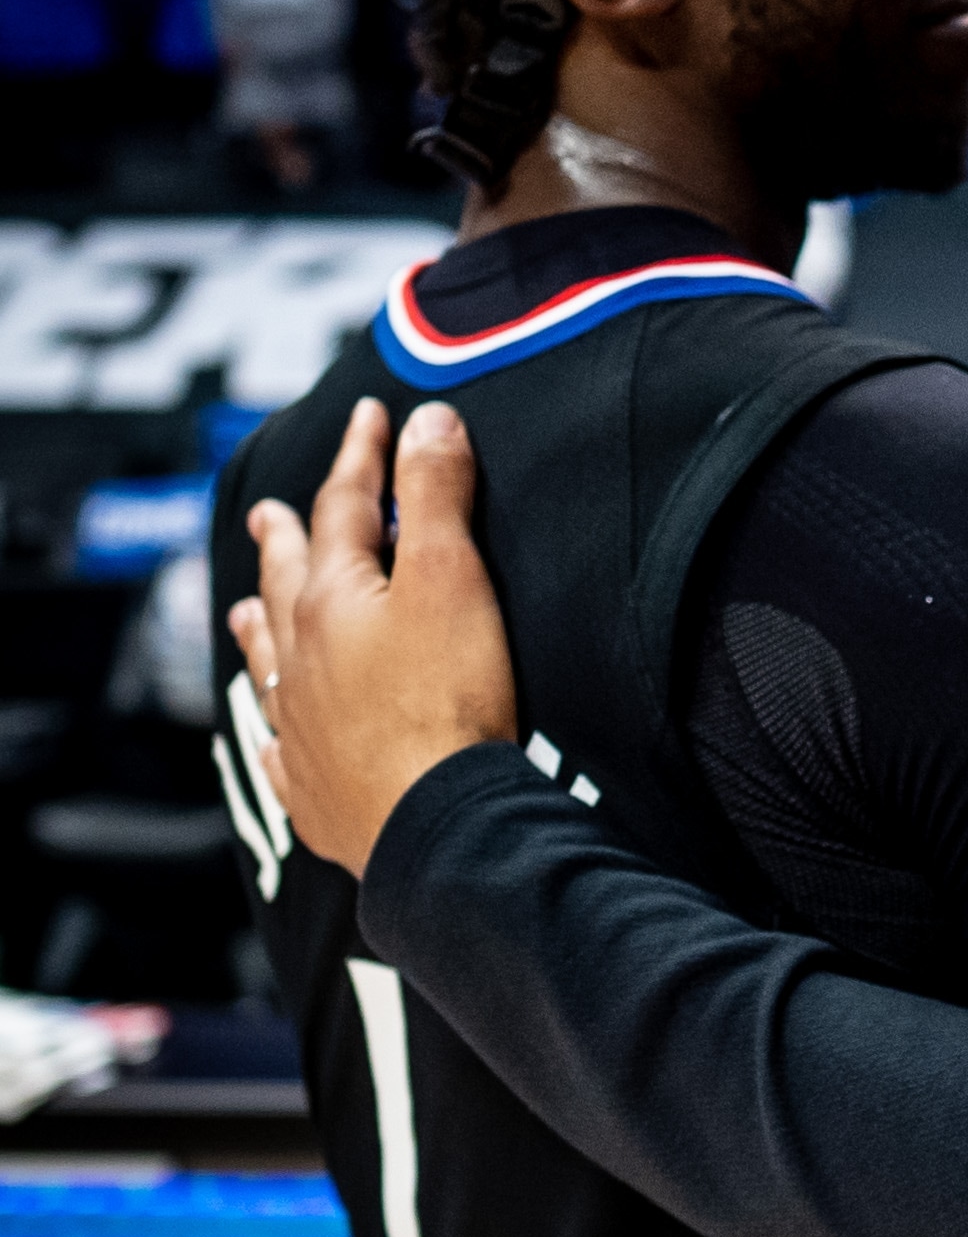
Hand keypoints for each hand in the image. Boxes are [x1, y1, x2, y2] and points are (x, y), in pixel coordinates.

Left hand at [225, 398, 516, 878]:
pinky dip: (278, 730)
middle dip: (284, 539)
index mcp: (332, 598)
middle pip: (287, 582)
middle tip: (264, 514)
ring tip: (245, 606)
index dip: (361, 456)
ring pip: (270, 660)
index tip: (368, 417)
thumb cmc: (447, 698)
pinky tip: (277, 735)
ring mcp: (301, 724)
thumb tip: (428, 422)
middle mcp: (301, 655)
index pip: (342, 507)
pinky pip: (282, 750)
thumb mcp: (454, 578)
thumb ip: (437, 495)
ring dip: (260, 624)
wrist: (432, 820)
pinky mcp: (316, 787)